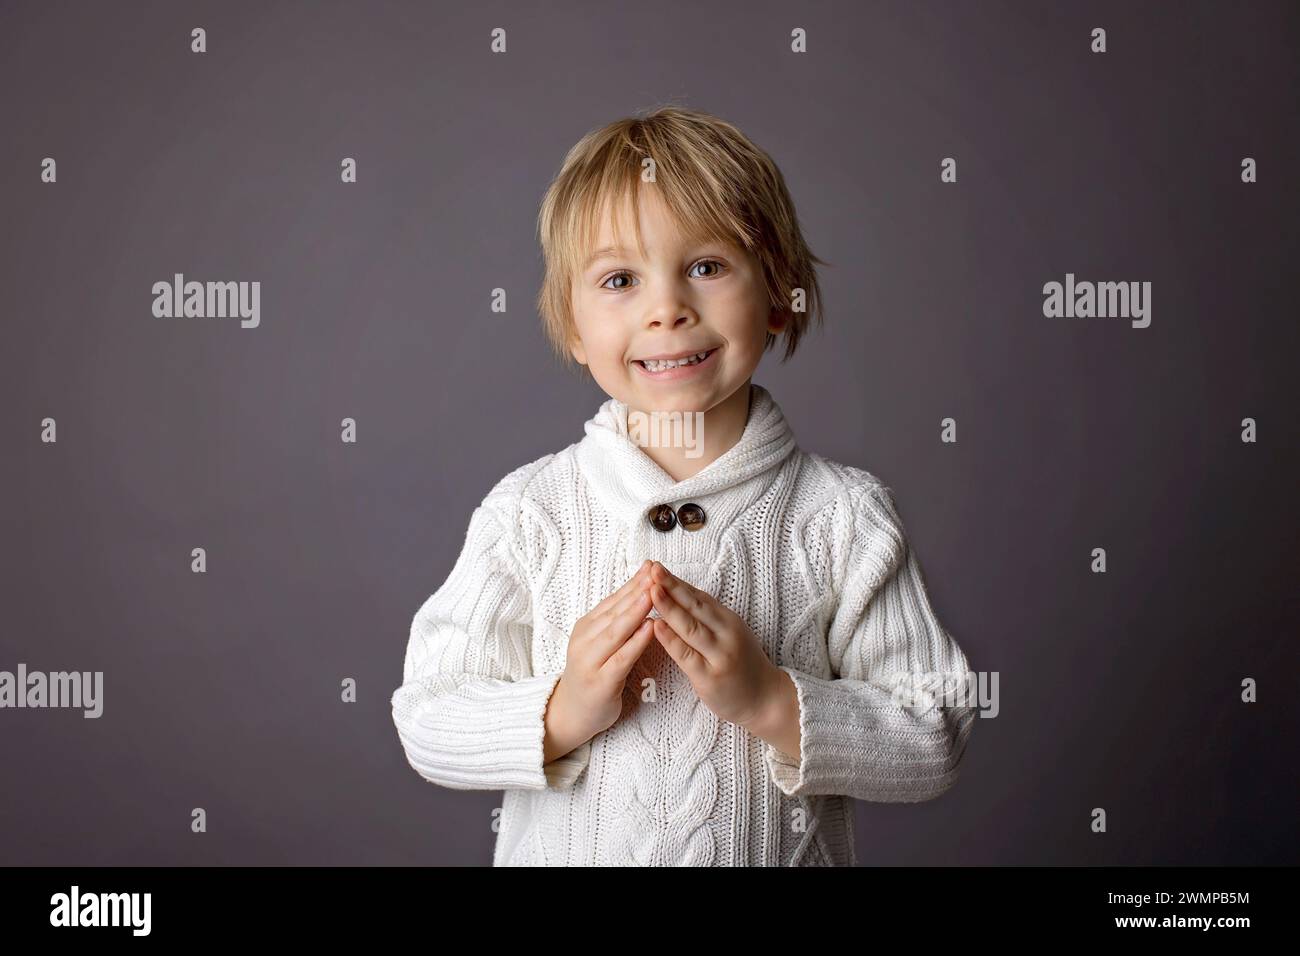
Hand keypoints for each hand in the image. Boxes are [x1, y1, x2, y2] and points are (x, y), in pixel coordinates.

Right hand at [548, 561, 656, 750]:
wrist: (572, 713)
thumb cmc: (594, 674)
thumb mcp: (601, 643)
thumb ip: (617, 621)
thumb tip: (641, 590)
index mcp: (587, 626)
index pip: (613, 600)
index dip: (633, 582)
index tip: (652, 565)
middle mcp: (585, 640)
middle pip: (615, 611)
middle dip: (637, 590)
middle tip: (656, 572)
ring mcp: (590, 660)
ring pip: (616, 631)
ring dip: (636, 611)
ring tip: (654, 593)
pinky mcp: (601, 682)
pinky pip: (621, 658)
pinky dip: (636, 642)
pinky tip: (650, 629)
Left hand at [646, 561, 785, 727]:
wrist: (766, 699)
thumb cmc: (742, 665)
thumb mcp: (729, 634)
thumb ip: (707, 617)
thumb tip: (677, 592)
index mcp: (728, 620)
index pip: (699, 596)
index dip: (677, 581)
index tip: (656, 566)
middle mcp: (726, 634)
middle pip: (695, 606)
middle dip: (672, 586)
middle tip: (652, 570)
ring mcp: (719, 655)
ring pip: (691, 627)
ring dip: (670, 607)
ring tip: (651, 590)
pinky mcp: (709, 677)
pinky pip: (687, 655)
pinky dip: (671, 639)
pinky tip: (656, 627)